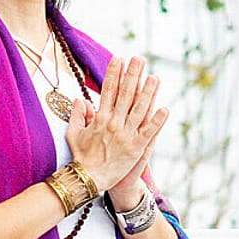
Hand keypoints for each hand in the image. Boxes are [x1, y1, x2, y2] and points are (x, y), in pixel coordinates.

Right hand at [65, 57, 168, 192]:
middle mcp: (114, 123)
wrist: (88, 179)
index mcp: (100, 118)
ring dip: (148, 92)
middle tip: (139, 59)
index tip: (119, 59)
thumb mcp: (73, 134)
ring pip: (140, 109)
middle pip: (126, 94)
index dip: (114, 73)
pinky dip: (157, 120)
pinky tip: (165, 108)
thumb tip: (79, 99)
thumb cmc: (81, 157)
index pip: (108, 90)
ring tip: (155, 77)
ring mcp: (126, 135)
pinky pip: (148, 132)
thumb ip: (77, 115)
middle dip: (132, 75)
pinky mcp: (135, 148)